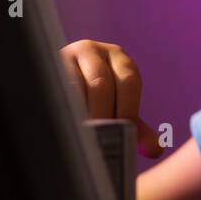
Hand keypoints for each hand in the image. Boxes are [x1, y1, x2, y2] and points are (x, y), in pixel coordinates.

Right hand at [59, 39, 163, 158]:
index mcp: (118, 57)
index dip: (128, 109)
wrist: (51, 80)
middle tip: (100, 140)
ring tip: (82, 135)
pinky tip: (64, 125)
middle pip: (101, 84)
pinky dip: (61, 108)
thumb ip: (135, 126)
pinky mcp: (45, 66)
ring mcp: (66, 55)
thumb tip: (155, 150)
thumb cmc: (91, 97)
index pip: (129, 81)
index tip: (123, 134)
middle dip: (102, 114)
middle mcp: (93, 50)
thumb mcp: (115, 105)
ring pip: (75, 86)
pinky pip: (54, 89)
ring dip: (80, 113)